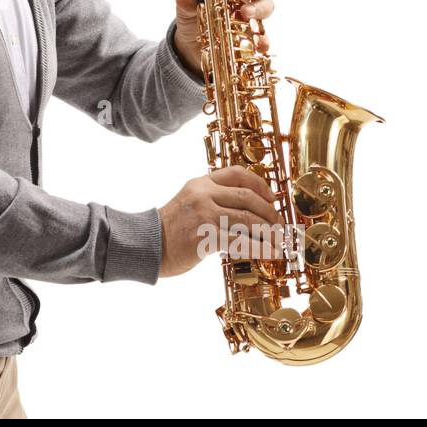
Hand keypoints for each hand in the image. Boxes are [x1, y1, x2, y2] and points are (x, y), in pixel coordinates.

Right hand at [157, 166, 282, 277]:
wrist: (147, 244)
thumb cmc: (170, 228)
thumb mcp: (189, 202)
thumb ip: (212, 199)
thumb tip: (247, 211)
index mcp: (200, 183)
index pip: (237, 174)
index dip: (260, 184)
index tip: (271, 197)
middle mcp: (204, 195)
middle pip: (248, 198)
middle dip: (269, 212)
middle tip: (278, 224)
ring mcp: (204, 215)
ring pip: (248, 220)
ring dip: (269, 231)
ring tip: (277, 240)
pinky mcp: (205, 237)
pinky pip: (241, 242)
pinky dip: (260, 248)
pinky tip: (268, 253)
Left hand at [172, 0, 274, 69]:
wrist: (191, 49)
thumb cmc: (192, 21)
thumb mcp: (185, 12)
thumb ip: (186, 4)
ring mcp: (250, 16)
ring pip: (266, 6)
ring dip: (260, 9)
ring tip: (247, 14)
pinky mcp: (252, 36)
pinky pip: (264, 36)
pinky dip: (264, 39)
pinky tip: (260, 43)